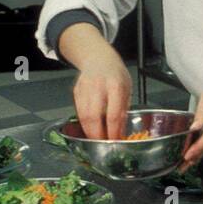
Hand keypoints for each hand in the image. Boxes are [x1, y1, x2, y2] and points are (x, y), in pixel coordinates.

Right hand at [58, 22, 132, 139]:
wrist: (97, 58)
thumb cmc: (116, 74)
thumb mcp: (127, 88)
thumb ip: (122, 109)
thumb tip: (119, 132)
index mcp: (115, 85)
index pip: (113, 114)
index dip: (113, 131)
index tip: (115, 141)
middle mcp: (98, 86)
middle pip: (94, 117)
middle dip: (97, 135)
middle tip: (103, 145)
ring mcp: (84, 88)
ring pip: (83, 116)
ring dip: (89, 131)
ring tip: (97, 140)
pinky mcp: (75, 91)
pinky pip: (78, 111)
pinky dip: (83, 123)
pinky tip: (90, 128)